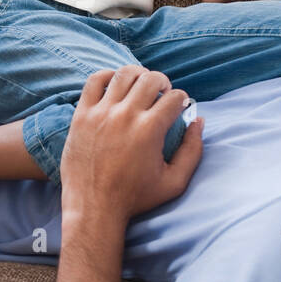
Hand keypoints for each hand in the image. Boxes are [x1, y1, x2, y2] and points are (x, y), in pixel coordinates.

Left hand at [59, 66, 203, 225]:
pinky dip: (107, 76)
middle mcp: (126, 115)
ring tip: (141, 86)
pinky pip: (94, 81)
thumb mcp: (174, 182)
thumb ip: (193, 151)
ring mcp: (101, 113)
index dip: (182, 99)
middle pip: (151, 79)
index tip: (179, 107)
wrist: (93, 207)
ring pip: (124, 74)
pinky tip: (115, 85)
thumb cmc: (136, 198)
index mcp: (150, 129)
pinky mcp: (82, 115)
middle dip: (163, 83)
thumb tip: (198, 121)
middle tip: (162, 94)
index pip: (175, 97)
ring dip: (138, 75)